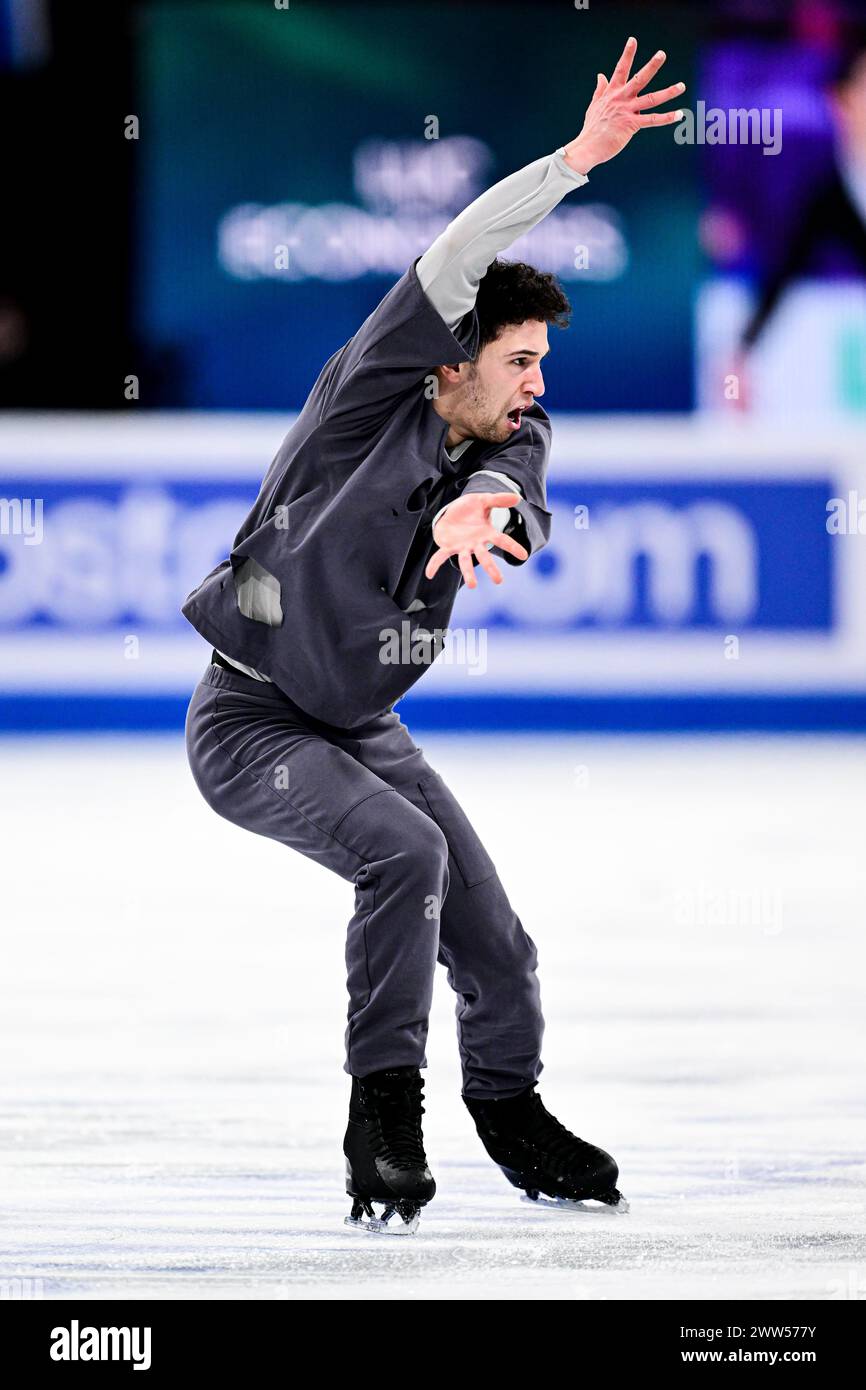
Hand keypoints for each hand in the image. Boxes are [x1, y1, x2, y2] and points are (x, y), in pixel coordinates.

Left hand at [424, 491, 528, 588]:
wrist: (452, 511)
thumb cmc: (470, 508)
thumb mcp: (484, 500)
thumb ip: (498, 499)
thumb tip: (517, 498)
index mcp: (487, 533)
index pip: (502, 540)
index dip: (512, 547)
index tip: (524, 555)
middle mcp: (476, 544)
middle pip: (484, 557)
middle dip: (491, 568)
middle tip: (499, 581)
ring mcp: (462, 547)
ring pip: (465, 561)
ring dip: (468, 573)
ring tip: (472, 585)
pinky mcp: (448, 546)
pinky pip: (440, 557)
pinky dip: (434, 565)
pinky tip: (429, 574)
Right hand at [563, 37, 685, 174]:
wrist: (587, 147)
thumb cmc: (591, 129)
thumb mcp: (594, 105)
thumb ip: (600, 89)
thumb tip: (600, 75)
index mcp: (611, 93)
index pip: (620, 69)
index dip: (627, 55)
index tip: (633, 40)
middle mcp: (620, 98)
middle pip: (639, 79)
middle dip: (651, 66)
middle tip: (662, 54)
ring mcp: (627, 111)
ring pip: (652, 98)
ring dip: (668, 92)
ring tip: (682, 86)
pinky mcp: (631, 124)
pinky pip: (652, 120)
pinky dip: (667, 118)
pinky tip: (679, 114)